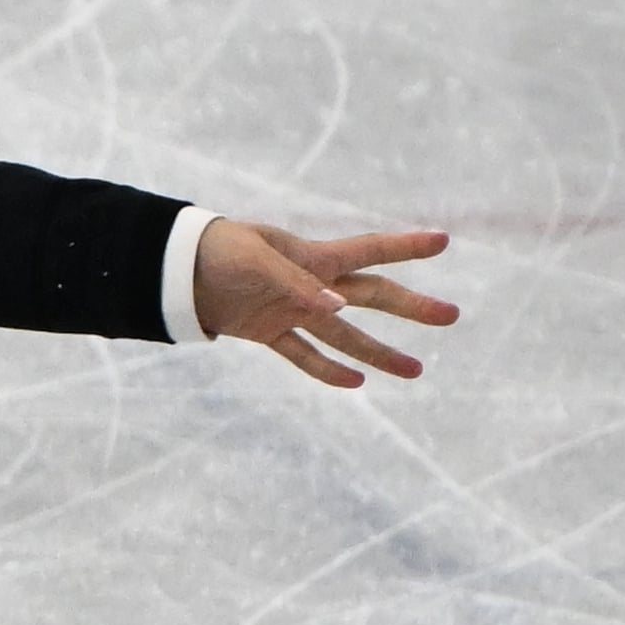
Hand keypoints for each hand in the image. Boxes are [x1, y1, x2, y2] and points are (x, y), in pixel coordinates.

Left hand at [196, 220, 457, 387]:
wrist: (172, 268)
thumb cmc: (215, 250)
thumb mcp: (255, 260)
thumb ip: (296, 284)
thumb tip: (337, 307)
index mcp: (312, 256)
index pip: (369, 250)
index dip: (404, 247)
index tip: (443, 242)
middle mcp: (310, 283)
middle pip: (371, 296)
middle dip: (411, 307)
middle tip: (452, 316)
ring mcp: (291, 309)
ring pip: (345, 334)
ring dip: (380, 352)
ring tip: (417, 370)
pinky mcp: (267, 330)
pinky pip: (303, 354)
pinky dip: (326, 369)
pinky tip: (356, 383)